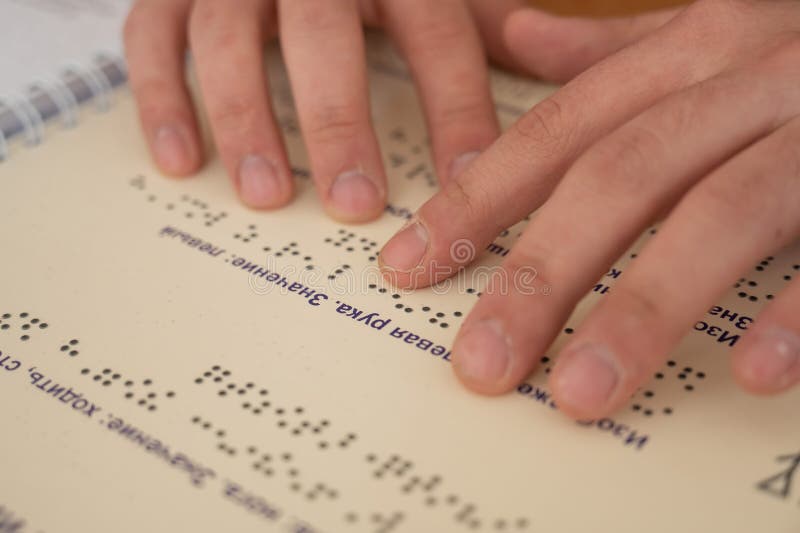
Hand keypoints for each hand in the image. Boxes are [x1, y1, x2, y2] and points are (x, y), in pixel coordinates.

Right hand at [123, 0, 529, 221]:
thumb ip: (483, 22)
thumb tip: (551, 70)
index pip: (436, 31)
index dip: (456, 109)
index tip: (469, 189)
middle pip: (323, 34)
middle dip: (338, 119)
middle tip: (354, 203)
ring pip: (229, 36)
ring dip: (245, 118)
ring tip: (268, 196)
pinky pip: (152, 35)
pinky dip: (162, 97)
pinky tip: (180, 162)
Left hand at [378, 0, 799, 418]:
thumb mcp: (715, 27)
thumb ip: (614, 48)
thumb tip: (517, 37)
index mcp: (697, 46)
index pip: (559, 131)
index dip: (476, 199)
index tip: (410, 267)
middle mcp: (754, 76)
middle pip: (620, 178)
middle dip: (541, 275)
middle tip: (479, 366)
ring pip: (720, 216)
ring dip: (642, 310)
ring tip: (574, 395)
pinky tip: (748, 375)